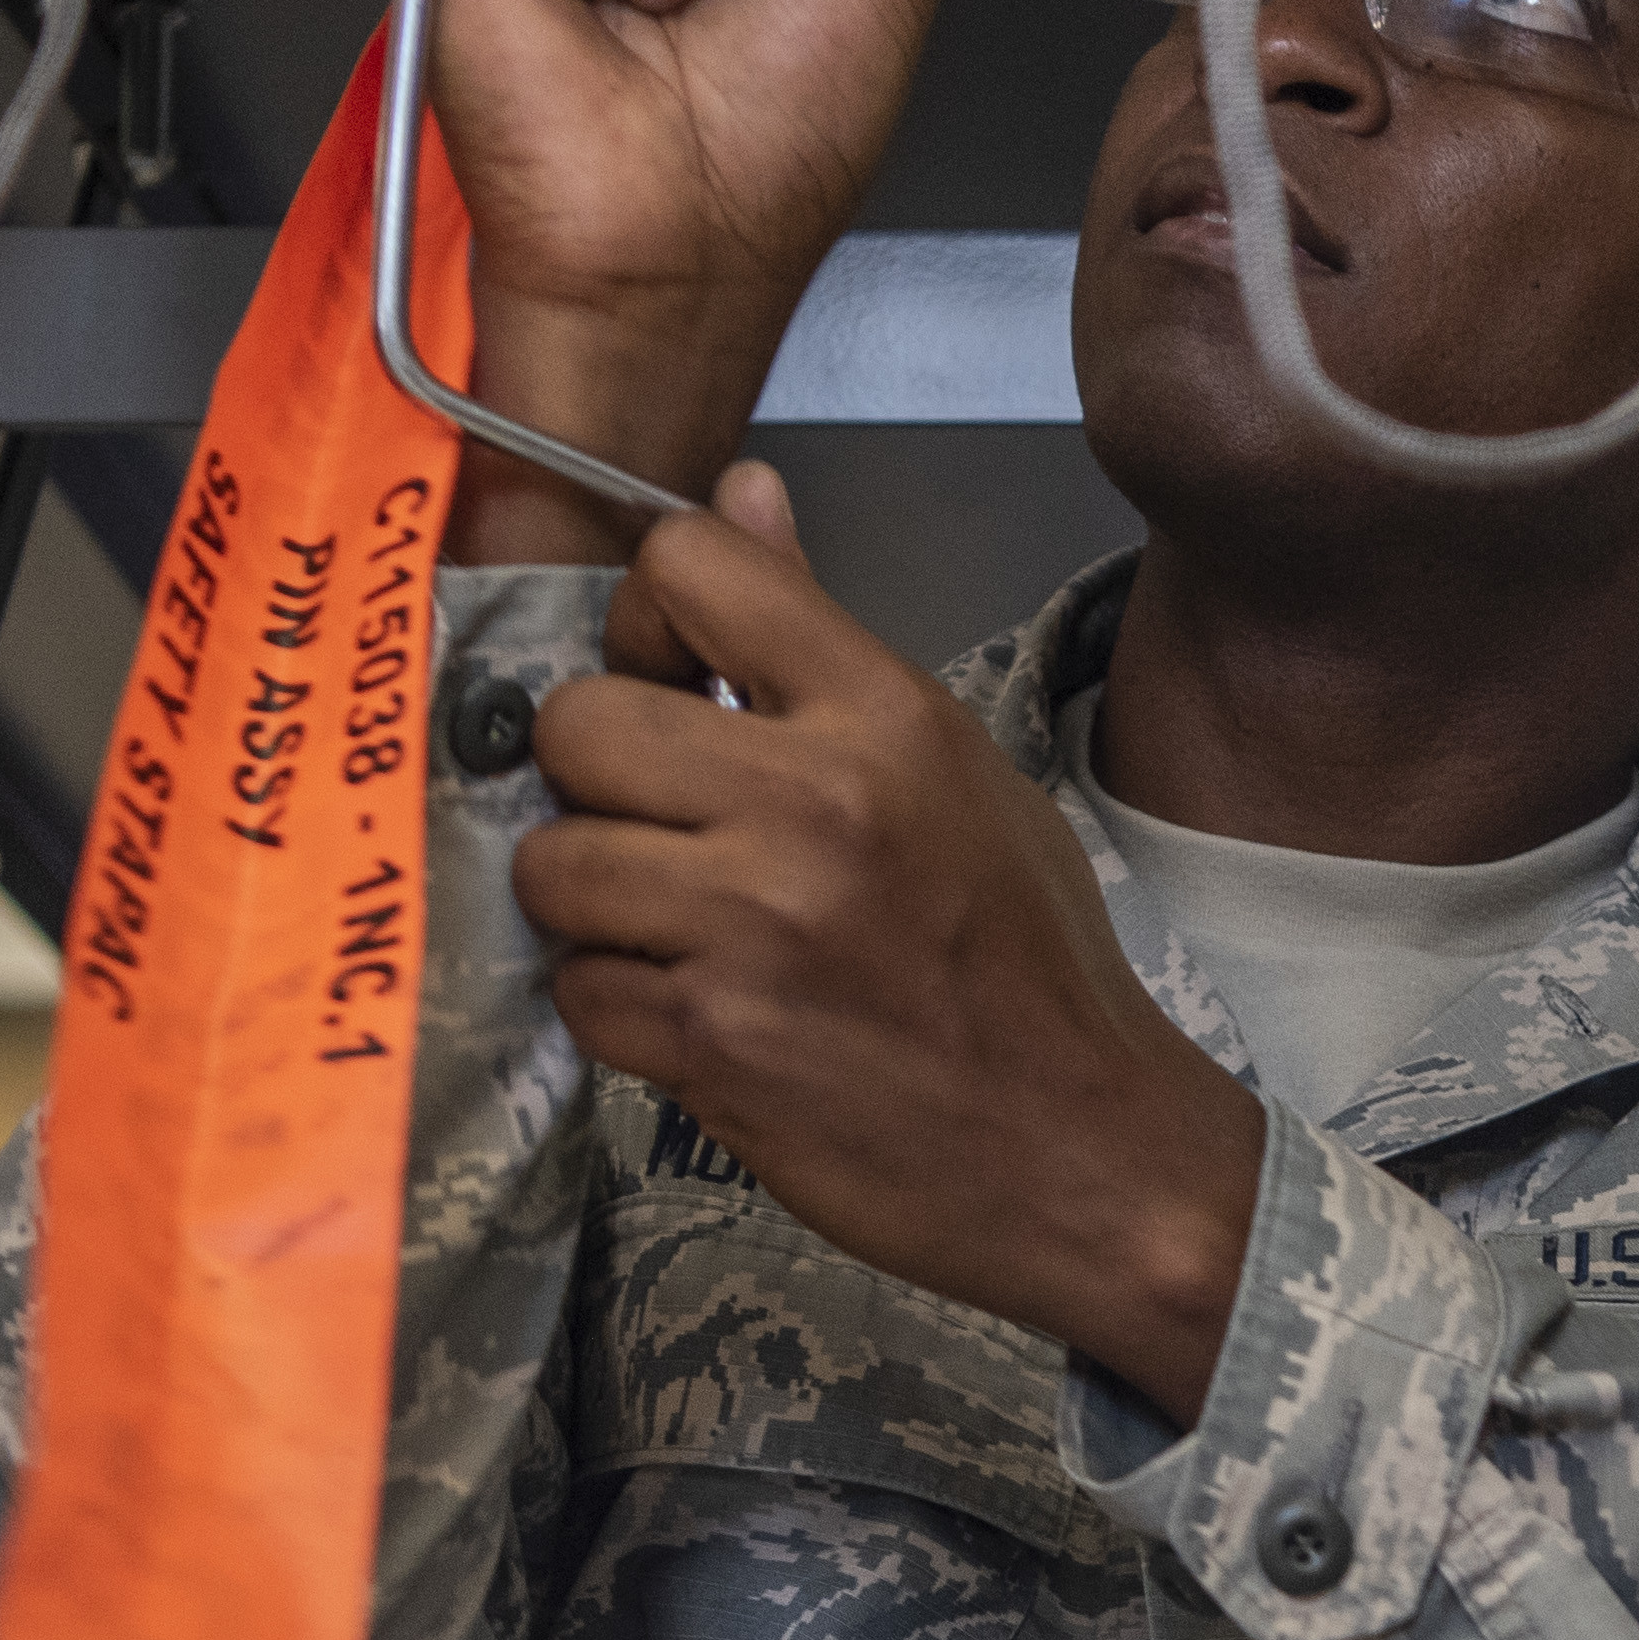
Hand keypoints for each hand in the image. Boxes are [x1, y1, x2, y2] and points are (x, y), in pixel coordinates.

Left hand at [517, 465, 1265, 1420]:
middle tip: (669, 828)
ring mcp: (755, 924)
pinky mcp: (710, 1038)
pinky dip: (623, 1006)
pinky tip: (705, 1014)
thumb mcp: (955, 769)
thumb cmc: (1025, 961)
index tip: (675, 680)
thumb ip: (824, 637)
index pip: (689, 565)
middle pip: (579, 718)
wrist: (1083, 1149)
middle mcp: (816, 803)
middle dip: (601, 779)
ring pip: (556, 860)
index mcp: (888, 717)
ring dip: (598, 902)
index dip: (653, 621)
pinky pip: (579, 987)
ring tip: (685, 931)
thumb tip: (744, 490)